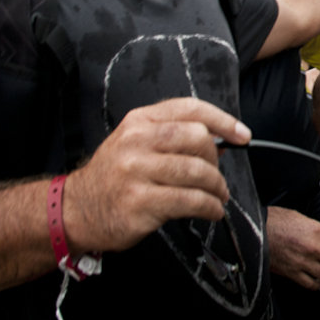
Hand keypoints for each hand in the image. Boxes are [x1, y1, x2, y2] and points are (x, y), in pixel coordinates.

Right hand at [63, 98, 245, 253]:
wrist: (76, 209)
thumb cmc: (116, 176)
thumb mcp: (137, 142)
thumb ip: (175, 135)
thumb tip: (222, 141)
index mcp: (139, 121)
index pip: (190, 109)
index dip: (223, 120)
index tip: (243, 135)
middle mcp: (136, 142)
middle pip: (198, 138)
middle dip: (216, 159)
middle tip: (217, 176)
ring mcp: (136, 172)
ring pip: (198, 172)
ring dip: (218, 188)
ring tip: (218, 197)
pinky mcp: (140, 202)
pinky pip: (190, 201)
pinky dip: (210, 207)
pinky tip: (211, 211)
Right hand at [266, 206, 319, 289]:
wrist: (254, 231)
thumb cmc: (274, 220)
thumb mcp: (299, 216)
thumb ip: (315, 228)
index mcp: (316, 230)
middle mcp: (313, 247)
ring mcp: (303, 262)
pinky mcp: (292, 273)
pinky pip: (311, 284)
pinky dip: (318, 285)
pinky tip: (319, 282)